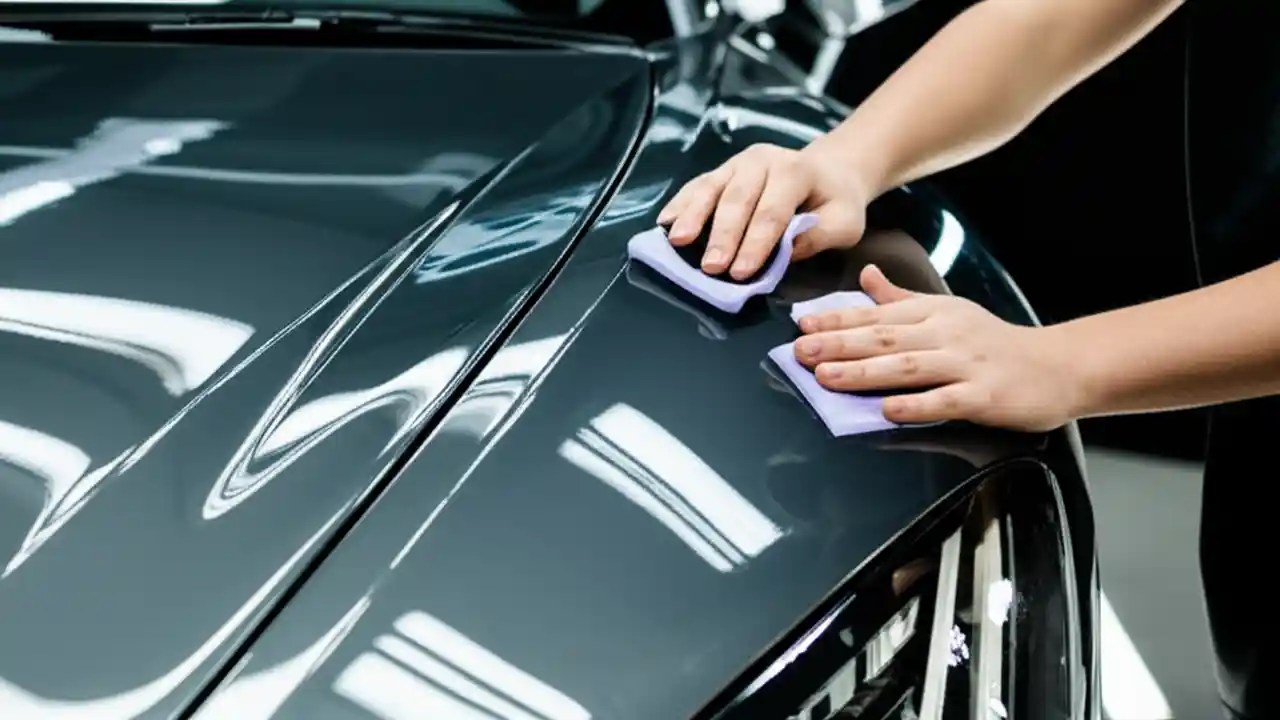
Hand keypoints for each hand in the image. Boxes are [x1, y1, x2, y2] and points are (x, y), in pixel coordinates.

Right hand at [656, 142, 870, 280]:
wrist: (829, 172)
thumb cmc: (835, 202)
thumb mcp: (845, 222)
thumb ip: (819, 235)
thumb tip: (785, 251)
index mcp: (795, 171)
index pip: (773, 211)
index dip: (756, 243)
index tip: (741, 272)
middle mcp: (762, 160)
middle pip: (737, 200)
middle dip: (722, 236)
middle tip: (710, 268)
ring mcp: (736, 163)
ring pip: (711, 188)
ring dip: (692, 217)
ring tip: (676, 242)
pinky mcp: (720, 172)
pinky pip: (697, 187)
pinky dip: (680, 205)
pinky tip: (665, 223)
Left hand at [793, 265, 1082, 431]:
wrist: (1057, 366)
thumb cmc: (995, 342)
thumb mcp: (947, 310)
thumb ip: (902, 298)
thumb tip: (864, 277)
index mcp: (933, 312)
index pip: (877, 313)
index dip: (837, 320)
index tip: (803, 326)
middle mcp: (946, 333)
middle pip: (885, 337)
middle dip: (839, 344)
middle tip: (801, 351)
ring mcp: (965, 364)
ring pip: (907, 366)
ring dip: (864, 372)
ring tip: (827, 378)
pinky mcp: (983, 396)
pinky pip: (944, 400)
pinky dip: (915, 405)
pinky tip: (888, 409)